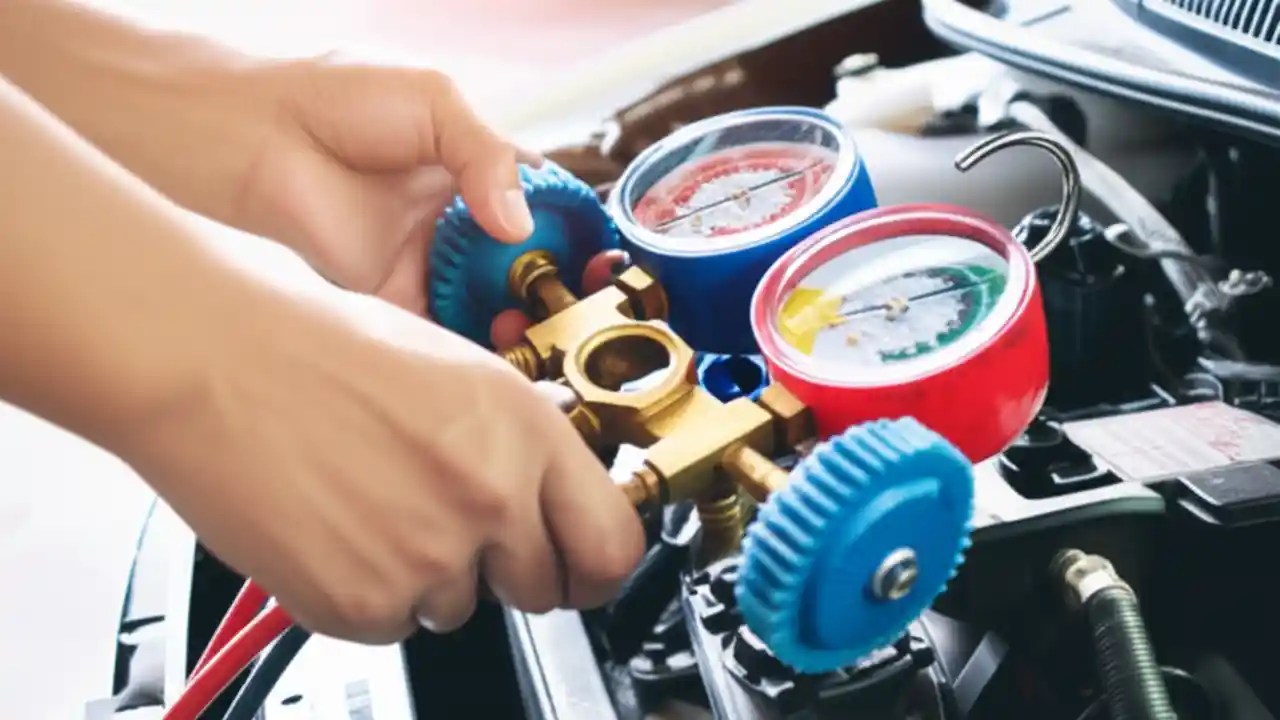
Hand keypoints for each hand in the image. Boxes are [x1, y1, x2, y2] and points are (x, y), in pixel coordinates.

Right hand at [129, 286, 643, 642]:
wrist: (209, 356)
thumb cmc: (314, 341)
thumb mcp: (454, 367)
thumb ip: (513, 435)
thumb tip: (545, 479)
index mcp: (525, 429)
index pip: (613, 543)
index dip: (597, 564)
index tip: (581, 568)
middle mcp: (492, 497)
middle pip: (542, 588)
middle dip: (506, 566)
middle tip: (449, 524)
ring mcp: (429, 556)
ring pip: (459, 605)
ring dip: (427, 574)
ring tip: (369, 502)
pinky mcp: (360, 602)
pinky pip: (391, 624)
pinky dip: (367, 592)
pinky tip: (334, 527)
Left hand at [225, 55, 627, 334]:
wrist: (248, 133)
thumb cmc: (332, 96)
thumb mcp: (435, 102)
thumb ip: (488, 157)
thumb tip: (520, 225)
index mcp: (473, 166)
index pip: (542, 206)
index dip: (575, 233)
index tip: (603, 260)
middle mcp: (455, 218)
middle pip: (522, 264)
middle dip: (553, 287)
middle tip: (577, 308)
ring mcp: (425, 260)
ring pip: (488, 301)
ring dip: (518, 319)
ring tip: (539, 331)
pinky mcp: (390, 296)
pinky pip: (440, 329)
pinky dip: (470, 344)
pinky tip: (498, 351)